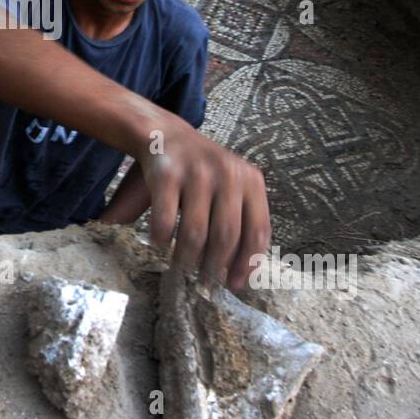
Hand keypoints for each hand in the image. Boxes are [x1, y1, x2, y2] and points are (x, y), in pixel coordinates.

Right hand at [137, 115, 271, 291]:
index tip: (234, 284)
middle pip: (227, 236)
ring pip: (196, 233)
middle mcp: (228, 174)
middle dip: (214, 266)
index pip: (258, 230)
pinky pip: (165, 221)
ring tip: (181, 267)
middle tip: (204, 282)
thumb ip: (240, 223)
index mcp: (251, 180)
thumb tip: (241, 276)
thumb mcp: (232, 188)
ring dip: (187, 258)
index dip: (248, 263)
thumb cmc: (203, 172)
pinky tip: (160, 245)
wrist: (166, 134)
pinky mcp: (167, 174)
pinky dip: (162, 240)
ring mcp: (197, 173)